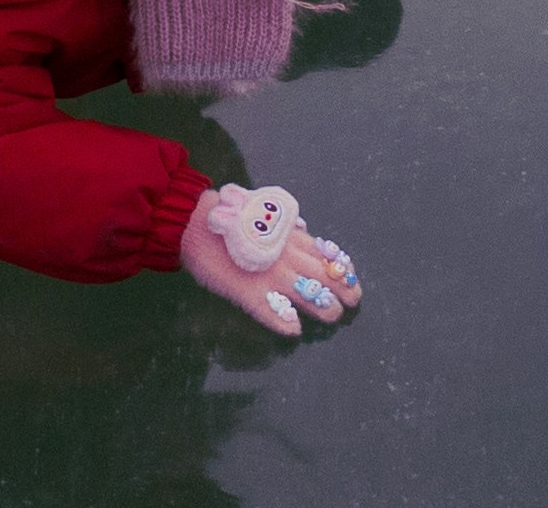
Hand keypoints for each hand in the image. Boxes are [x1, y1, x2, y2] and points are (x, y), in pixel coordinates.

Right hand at [177, 185, 364, 336]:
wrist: (194, 223)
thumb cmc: (228, 218)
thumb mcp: (265, 216)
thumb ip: (286, 229)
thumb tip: (306, 232)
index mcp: (290, 238)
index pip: (327, 256)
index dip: (344, 270)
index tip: (353, 280)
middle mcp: (287, 257)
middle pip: (325, 277)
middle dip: (344, 291)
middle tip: (352, 303)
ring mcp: (270, 276)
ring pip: (309, 296)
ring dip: (324, 309)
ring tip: (332, 316)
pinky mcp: (249, 293)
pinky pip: (272, 312)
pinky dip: (285, 323)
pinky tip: (293, 330)